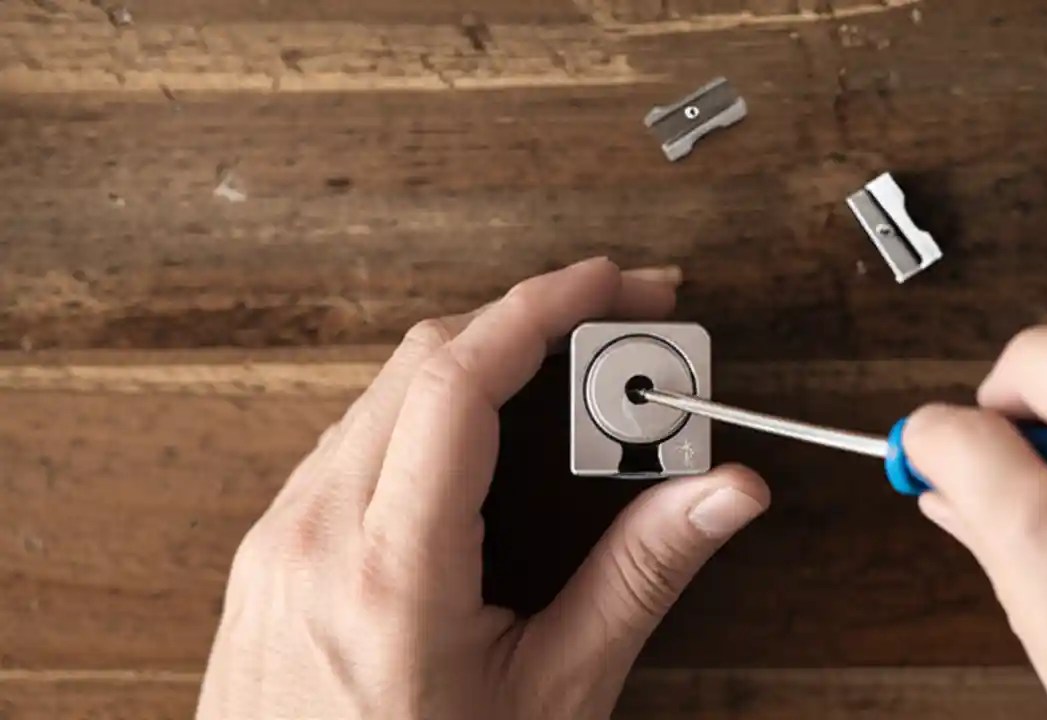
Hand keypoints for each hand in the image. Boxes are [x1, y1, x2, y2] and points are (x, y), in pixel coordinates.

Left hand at [196, 258, 769, 719]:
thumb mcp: (552, 694)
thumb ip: (638, 579)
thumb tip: (720, 495)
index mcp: (390, 569)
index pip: (459, 382)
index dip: (542, 308)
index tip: (609, 282)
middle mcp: (316, 533)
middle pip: (422, 363)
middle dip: (528, 322)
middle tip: (618, 330)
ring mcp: (280, 536)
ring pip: (383, 392)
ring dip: (477, 363)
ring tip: (566, 383)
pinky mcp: (271, 547)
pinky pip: (353, 437)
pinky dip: (428, 410)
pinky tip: (482, 440)